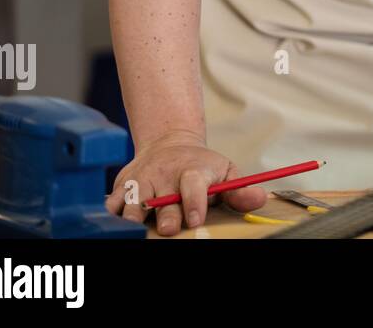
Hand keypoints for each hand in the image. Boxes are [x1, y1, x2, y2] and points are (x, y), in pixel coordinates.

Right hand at [105, 129, 267, 235]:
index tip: (195, 219)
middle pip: (160, 197)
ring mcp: (141, 179)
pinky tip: (116, 219)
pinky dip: (112, 212)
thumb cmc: (201, 167)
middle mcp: (164, 174)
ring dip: (133, 215)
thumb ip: (240, 190)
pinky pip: (111, 201)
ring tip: (138, 226)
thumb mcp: (225, 172)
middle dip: (164, 214)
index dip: (194, 201)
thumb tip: (260, 199)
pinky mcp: (122, 185)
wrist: (170, 144)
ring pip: (131, 201)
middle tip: (169, 229)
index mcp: (192, 170)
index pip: (192, 183)